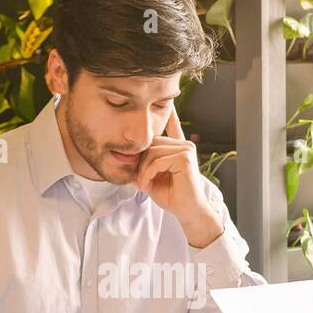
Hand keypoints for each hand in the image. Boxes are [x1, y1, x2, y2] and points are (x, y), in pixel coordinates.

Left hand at [135, 105, 222, 247]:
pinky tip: (148, 184)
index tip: (169, 101)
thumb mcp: (151, 178)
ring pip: (152, 151)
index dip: (170, 114)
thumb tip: (124, 160)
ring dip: (143, 170)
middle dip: (141, 162)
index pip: (172, 126)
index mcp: (178, 148)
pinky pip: (157, 160)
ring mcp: (186, 149)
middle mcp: (184, 145)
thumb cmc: (172, 196)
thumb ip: (141, 166)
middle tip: (140, 180)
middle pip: (152, 142)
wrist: (187, 211)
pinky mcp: (185, 157)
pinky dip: (148, 173)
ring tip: (144, 184)